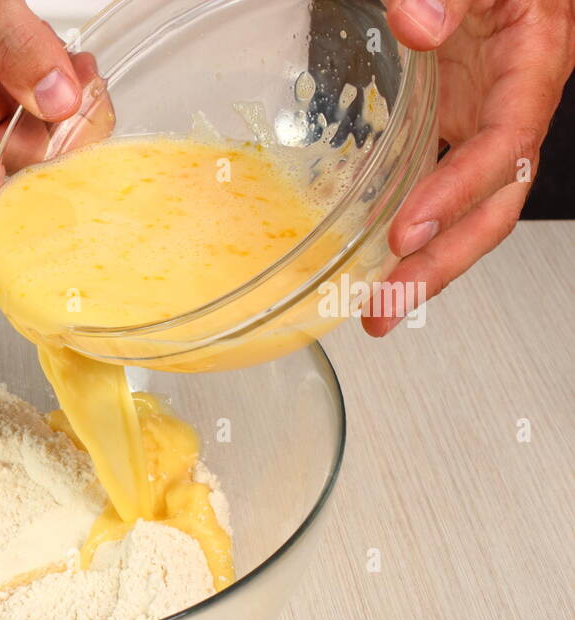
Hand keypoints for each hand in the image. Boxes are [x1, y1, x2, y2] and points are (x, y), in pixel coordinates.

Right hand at [0, 0, 89, 228]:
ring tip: (74, 68)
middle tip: (91, 96)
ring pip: (11, 129)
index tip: (56, 234)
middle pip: (11, 158)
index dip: (14, 224)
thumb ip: (17, 43)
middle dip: (60, 138)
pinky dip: (34, 88)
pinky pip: (1, 103)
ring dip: (52, 108)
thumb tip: (56, 99)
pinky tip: (51, 62)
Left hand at [368, 0, 574, 334]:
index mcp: (531, 67)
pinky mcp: (450, 120)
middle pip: (491, 206)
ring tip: (374, 310)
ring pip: (463, 209)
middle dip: (441, 265)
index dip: (458, 193)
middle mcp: (510, 106)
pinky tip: (370, 255)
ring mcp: (479, 119)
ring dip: (421, 264)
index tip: (408, 231)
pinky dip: (403, 222)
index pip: (502, 147)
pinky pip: (430, 183)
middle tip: (386, 309)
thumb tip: (420, 24)